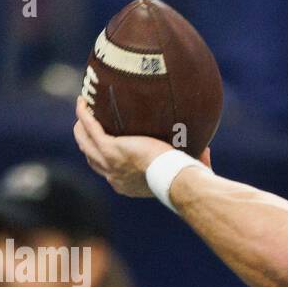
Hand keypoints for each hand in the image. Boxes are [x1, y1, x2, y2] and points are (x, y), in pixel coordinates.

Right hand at [73, 96, 211, 196]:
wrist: (174, 179)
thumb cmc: (182, 178)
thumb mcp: (183, 170)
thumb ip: (193, 160)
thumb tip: (206, 151)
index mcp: (126, 184)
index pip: (109, 172)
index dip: (105, 159)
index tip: (107, 146)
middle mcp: (113, 176)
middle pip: (91, 157)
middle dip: (87, 142)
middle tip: (89, 126)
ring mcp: (108, 162)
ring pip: (84, 142)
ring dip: (81, 127)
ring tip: (82, 110)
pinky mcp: (109, 148)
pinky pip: (90, 127)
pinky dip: (84, 115)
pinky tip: (83, 102)